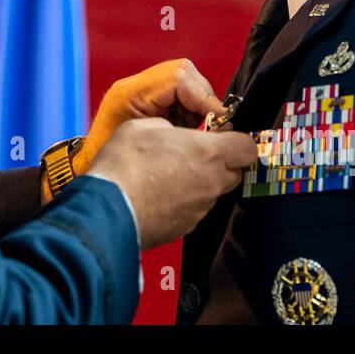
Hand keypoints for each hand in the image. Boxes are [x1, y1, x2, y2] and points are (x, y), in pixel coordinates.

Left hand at [76, 59, 225, 175]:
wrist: (93, 173)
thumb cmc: (113, 164)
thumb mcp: (149, 149)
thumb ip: (181, 134)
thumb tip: (218, 128)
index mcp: (132, 93)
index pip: (179, 77)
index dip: (205, 98)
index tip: (221, 120)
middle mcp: (137, 86)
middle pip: (187, 76)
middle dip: (205, 102)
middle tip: (210, 128)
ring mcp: (143, 91)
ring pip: (189, 84)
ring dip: (200, 108)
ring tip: (195, 132)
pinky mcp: (150, 100)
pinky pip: (182, 96)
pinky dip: (192, 112)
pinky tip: (187, 129)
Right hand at [86, 118, 255, 248]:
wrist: (107, 210)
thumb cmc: (124, 165)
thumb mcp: (143, 126)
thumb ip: (168, 127)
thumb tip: (172, 134)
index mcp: (207, 153)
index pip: (247, 147)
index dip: (236, 140)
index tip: (221, 135)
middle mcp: (211, 182)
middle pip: (234, 172)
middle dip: (219, 162)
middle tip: (192, 153)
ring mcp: (200, 208)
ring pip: (212, 192)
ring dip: (199, 182)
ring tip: (167, 175)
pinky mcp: (185, 227)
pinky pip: (194, 209)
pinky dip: (183, 201)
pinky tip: (159, 194)